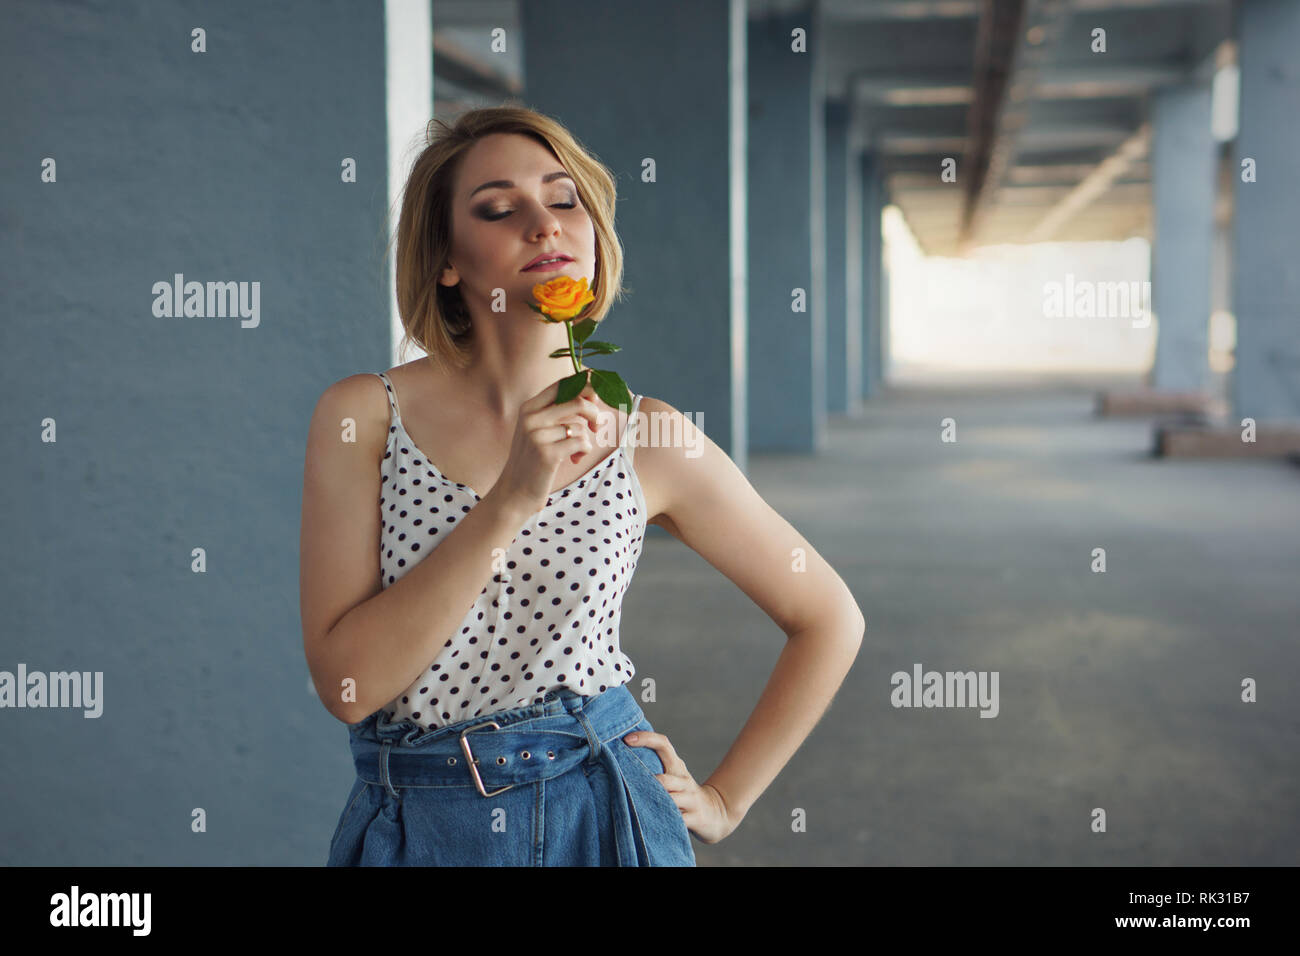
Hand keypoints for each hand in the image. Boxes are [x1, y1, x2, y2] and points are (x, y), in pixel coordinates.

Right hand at [489, 379, 601, 514]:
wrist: (514, 493)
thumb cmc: (533, 460)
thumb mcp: (539, 430)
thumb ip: (558, 411)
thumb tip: (592, 393)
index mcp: (528, 407)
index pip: (563, 384)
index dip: (586, 388)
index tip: (595, 401)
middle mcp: (530, 418)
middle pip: (577, 401)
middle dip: (594, 413)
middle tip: (596, 426)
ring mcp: (537, 435)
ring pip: (580, 427)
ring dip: (585, 440)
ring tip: (575, 452)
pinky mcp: (547, 454)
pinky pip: (582, 443)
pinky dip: (584, 451)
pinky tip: (574, 459)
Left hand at [623, 731, 739, 843]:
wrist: (715, 812)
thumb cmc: (684, 793)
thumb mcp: (674, 776)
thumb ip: (654, 768)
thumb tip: (619, 759)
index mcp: (677, 766)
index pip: (663, 744)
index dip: (646, 739)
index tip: (626, 739)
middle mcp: (684, 780)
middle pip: (664, 779)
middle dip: (646, 782)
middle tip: (623, 782)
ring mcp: (690, 799)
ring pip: (671, 799)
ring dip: (654, 802)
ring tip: (635, 804)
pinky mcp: (695, 817)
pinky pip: (677, 819)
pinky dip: (664, 819)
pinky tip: (650, 822)